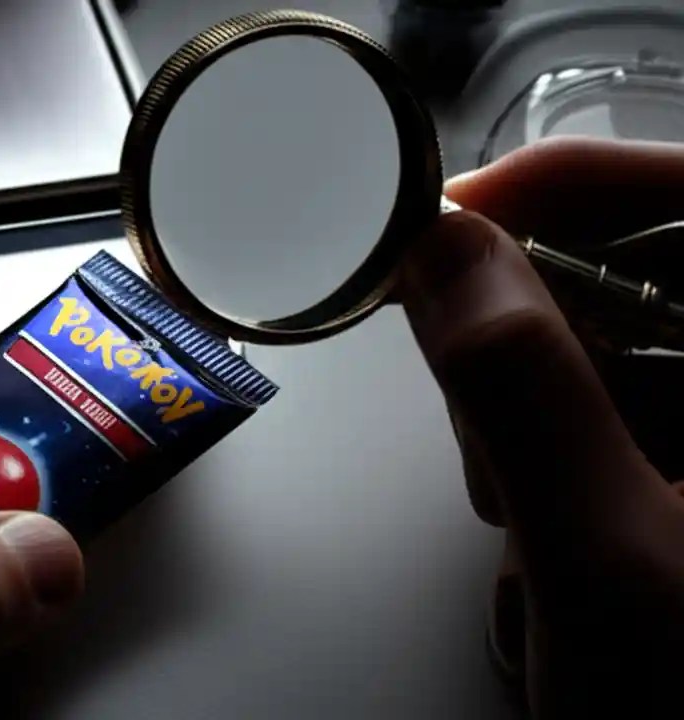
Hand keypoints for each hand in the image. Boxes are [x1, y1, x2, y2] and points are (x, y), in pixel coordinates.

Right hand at [400, 137, 683, 716]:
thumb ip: (524, 396)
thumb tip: (447, 258)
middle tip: (486, 426)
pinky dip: (542, 459)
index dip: (564, 188)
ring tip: (527, 518)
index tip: (445, 218)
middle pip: (631, 274)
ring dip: (523, 422)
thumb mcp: (608, 566)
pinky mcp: (677, 474)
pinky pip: (594, 413)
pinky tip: (543, 534)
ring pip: (598, 351)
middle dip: (524, 342)